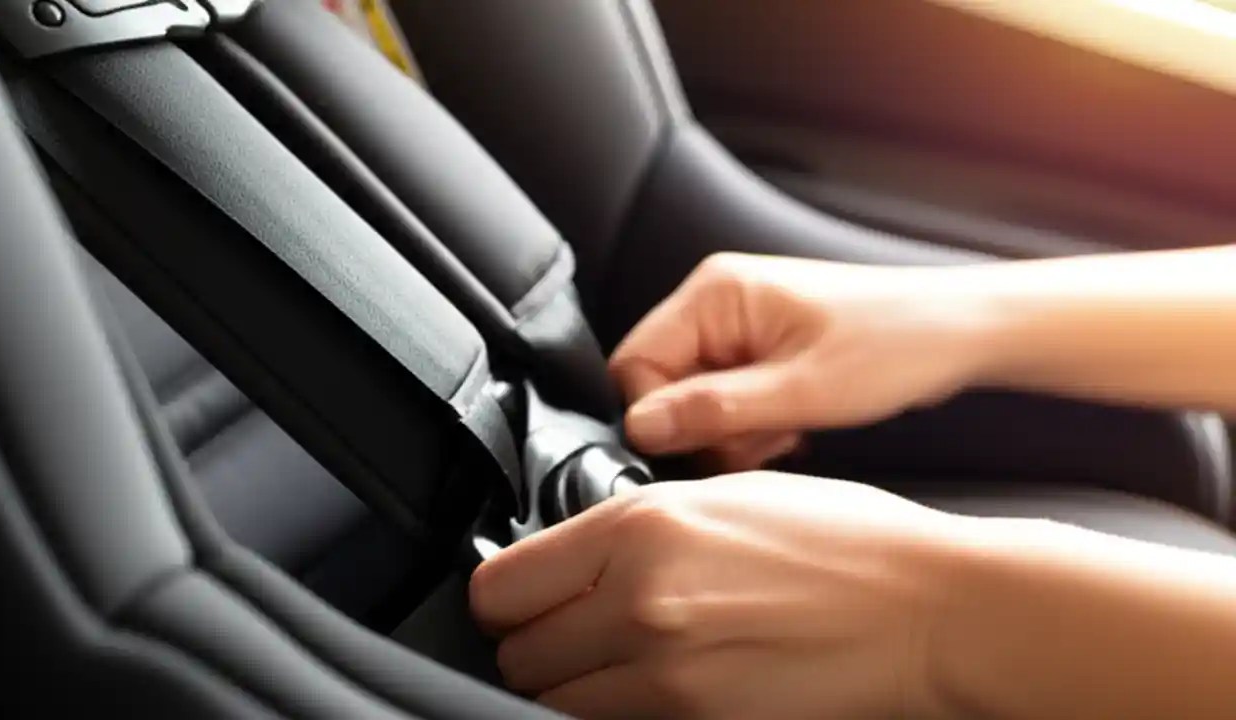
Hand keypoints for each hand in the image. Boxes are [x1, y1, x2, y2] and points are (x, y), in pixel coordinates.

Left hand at [470, 473, 967, 719]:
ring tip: (620, 658)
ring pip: (556, 703)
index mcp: (643, 531)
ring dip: (574, 684)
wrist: (927, 612)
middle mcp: (642, 606)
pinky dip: (617, 711)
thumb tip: (566, 555)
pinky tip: (655, 683)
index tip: (520, 596)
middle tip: (574, 627)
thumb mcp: (722, 496)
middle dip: (536, 643)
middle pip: (520, 655)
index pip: (502, 587)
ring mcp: (669, 681)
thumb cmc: (842, 543)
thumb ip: (629, 526)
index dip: (504, 594)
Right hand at [609, 253, 997, 469]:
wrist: (959, 332)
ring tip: (784, 431)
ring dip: (730, 431)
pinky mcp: (758, 351)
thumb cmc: (896, 344)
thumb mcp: (801, 391)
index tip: (702, 448)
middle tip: (756, 441)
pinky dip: (750, 425)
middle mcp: (717, 302)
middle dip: (702, 427)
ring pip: (692, 399)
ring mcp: (738, 327)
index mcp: (715, 293)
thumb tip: (642, 427)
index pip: (635, 364)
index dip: (659, 417)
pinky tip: (790, 427)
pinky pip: (724, 399)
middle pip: (660, 384)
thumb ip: (713, 410)